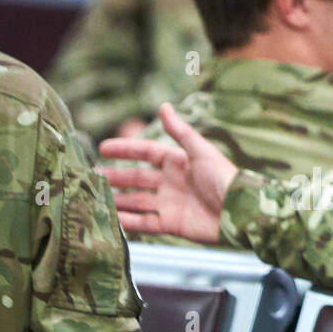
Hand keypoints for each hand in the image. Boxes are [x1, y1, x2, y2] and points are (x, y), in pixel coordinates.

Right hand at [97, 103, 237, 243]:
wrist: (239, 213)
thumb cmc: (224, 178)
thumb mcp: (201, 151)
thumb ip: (180, 131)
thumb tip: (163, 106)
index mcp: (178, 162)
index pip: (146, 153)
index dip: (126, 150)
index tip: (103, 148)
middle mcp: (171, 182)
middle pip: (137, 178)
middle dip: (116, 176)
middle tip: (93, 176)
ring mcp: (170, 204)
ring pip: (137, 201)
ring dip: (118, 199)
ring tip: (95, 197)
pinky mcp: (172, 225)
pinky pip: (145, 222)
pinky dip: (129, 221)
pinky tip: (112, 218)